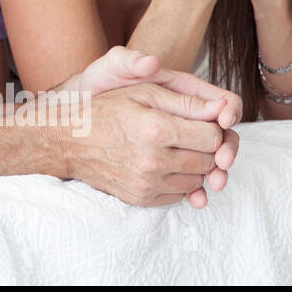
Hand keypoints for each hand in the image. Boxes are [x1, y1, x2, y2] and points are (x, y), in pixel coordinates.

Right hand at [70, 46, 240, 205]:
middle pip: (209, 161)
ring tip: (176, 150)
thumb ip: (185, 101)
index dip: (213, 128)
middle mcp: (154, 161)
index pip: (212, 136)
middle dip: (207, 148)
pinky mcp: (141, 198)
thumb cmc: (107, 110)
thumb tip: (222, 108)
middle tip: (190, 136)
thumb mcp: (143, 93)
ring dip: (195, 166)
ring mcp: (147, 183)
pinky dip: (179, 181)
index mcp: (157, 130)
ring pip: (197, 181)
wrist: (69, 141)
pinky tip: (164, 165)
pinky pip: (179, 195)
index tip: (201, 123)